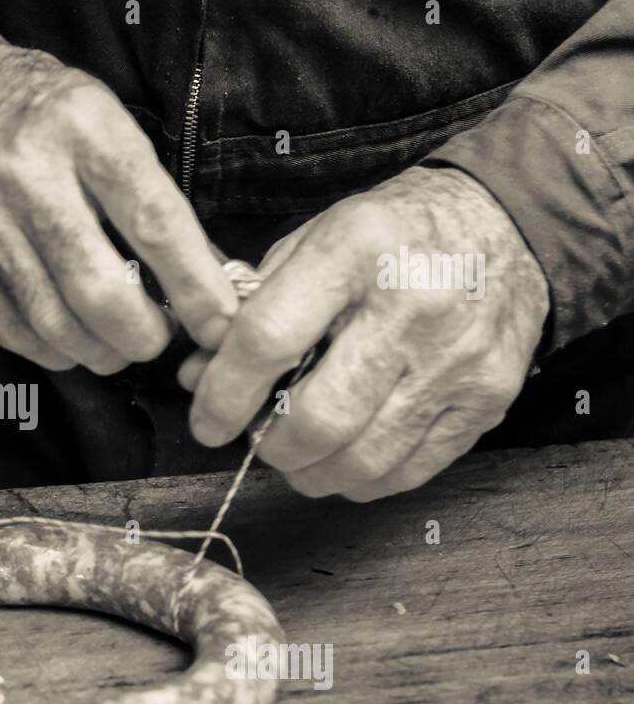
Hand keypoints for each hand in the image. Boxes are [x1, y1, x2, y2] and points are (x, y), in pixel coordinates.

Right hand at [0, 45, 236, 374]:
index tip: (219, 323)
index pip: (153, 222)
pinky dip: (54, 350)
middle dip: (144, 334)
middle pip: (100, 290)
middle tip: (159, 337)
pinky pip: (14, 332)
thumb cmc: (39, 115)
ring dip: (102, 351)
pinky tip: (70, 338)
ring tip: (119, 343)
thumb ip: (150, 194)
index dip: (194, 286)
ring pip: (57, 325)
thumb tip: (206, 276)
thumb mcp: (105, 120)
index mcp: (84, 130)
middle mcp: (29, 177)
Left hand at [180, 166, 548, 500]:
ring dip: (310, 471)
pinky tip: (343, 457)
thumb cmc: (391, 235)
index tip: (207, 422)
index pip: (268, 340)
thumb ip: (251, 308)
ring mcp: (456, 360)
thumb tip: (197, 377)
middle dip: (269, 445)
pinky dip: (359, 479)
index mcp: (354, 249)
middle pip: (317, 417)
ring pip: (361, 460)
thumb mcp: (314, 240)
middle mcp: (413, 305)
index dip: (224, 394)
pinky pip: (407, 472)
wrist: (507, 224)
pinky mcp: (487, 401)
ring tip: (296, 452)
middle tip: (257, 439)